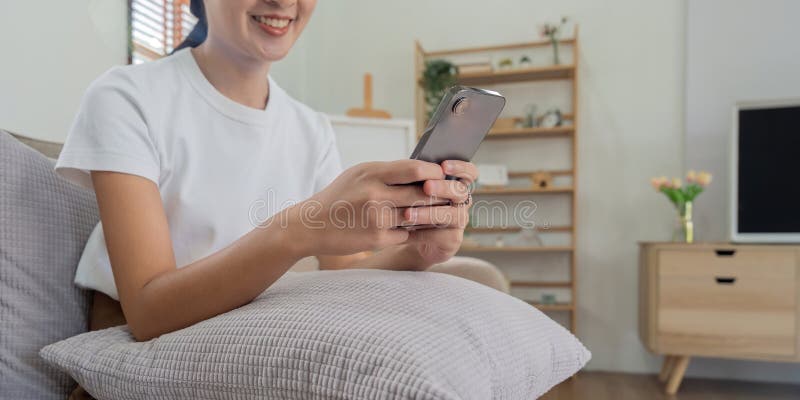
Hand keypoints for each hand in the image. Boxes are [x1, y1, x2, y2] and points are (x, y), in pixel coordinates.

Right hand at [286, 160, 443, 255]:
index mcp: (372, 173)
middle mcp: (375, 194)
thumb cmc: (339, 197)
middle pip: (423, 193)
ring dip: (430, 214)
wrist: (311, 225)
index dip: (434, 172)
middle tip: (450, 195)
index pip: (415, 168)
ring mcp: (377, 218)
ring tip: (439, 211)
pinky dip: (413, 231)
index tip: (442, 175)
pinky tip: (415, 228)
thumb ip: (387, 172)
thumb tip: (422, 170)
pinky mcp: (378, 239)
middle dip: (439, 195)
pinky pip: (408, 234)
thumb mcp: (359, 175)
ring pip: (418, 215)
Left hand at [404, 160, 477, 265]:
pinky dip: (423, 233)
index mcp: (455, 184)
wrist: (409, 236)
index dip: (461, 167)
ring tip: (408, 214)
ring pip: (452, 215)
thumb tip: (410, 167)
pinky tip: (406, 231)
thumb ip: (417, 180)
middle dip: (443, 188)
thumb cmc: (411, 205)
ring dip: (429, 213)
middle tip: (426, 186)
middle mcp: (462, 202)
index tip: (444, 166)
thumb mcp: (412, 190)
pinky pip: (442, 236)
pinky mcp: (453, 239)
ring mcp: (459, 221)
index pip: (469, 172)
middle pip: (460, 191)